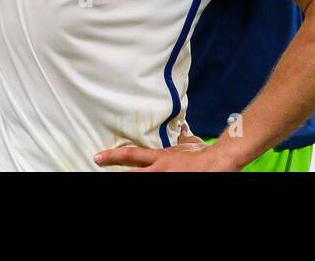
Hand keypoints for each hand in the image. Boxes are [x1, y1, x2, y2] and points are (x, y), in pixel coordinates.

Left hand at [94, 129, 241, 171]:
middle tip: (97, 166)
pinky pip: (158, 187)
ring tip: (114, 179)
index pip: (131, 155)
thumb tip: (183, 127)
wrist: (218, 161)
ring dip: (129, 178)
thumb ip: (183, 137)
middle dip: (115, 171)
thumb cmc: (203, 154)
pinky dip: (149, 182)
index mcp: (160, 158)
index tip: (97, 157)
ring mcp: (165, 179)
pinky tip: (140, 179)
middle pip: (131, 174)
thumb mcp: (190, 143)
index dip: (112, 156)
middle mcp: (158, 170)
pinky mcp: (172, 184)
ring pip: (140, 180)